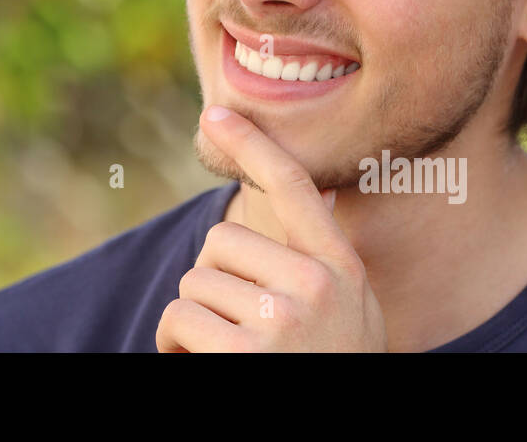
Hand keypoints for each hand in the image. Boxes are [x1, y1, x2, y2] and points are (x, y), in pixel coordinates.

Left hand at [155, 104, 386, 351]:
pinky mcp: (248, 352)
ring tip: (229, 356)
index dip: (254, 145)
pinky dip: (174, 346)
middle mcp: (317, 284)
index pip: (295, 187)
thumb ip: (327, 260)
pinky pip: (179, 318)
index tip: (214, 116)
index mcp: (341, 268)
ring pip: (195, 283)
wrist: (342, 431)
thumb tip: (316, 192)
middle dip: (213, 285)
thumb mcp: (351, 312)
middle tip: (237, 331)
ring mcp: (283, 318)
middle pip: (221, 244)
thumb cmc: (334, 368)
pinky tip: (202, 366)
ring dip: (194, 323)